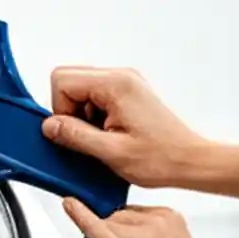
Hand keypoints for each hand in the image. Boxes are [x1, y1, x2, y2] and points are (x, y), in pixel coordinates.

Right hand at [41, 67, 209, 187]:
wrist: (189, 160)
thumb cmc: (161, 157)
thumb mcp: (111, 152)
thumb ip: (75, 135)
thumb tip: (49, 126)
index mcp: (115, 85)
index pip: (62, 80)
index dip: (60, 110)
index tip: (73, 132)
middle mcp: (121, 77)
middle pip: (69, 81)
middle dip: (68, 111)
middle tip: (87, 135)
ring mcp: (126, 84)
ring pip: (81, 90)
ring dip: (82, 116)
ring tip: (103, 138)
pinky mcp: (128, 94)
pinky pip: (96, 98)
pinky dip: (94, 117)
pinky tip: (110, 135)